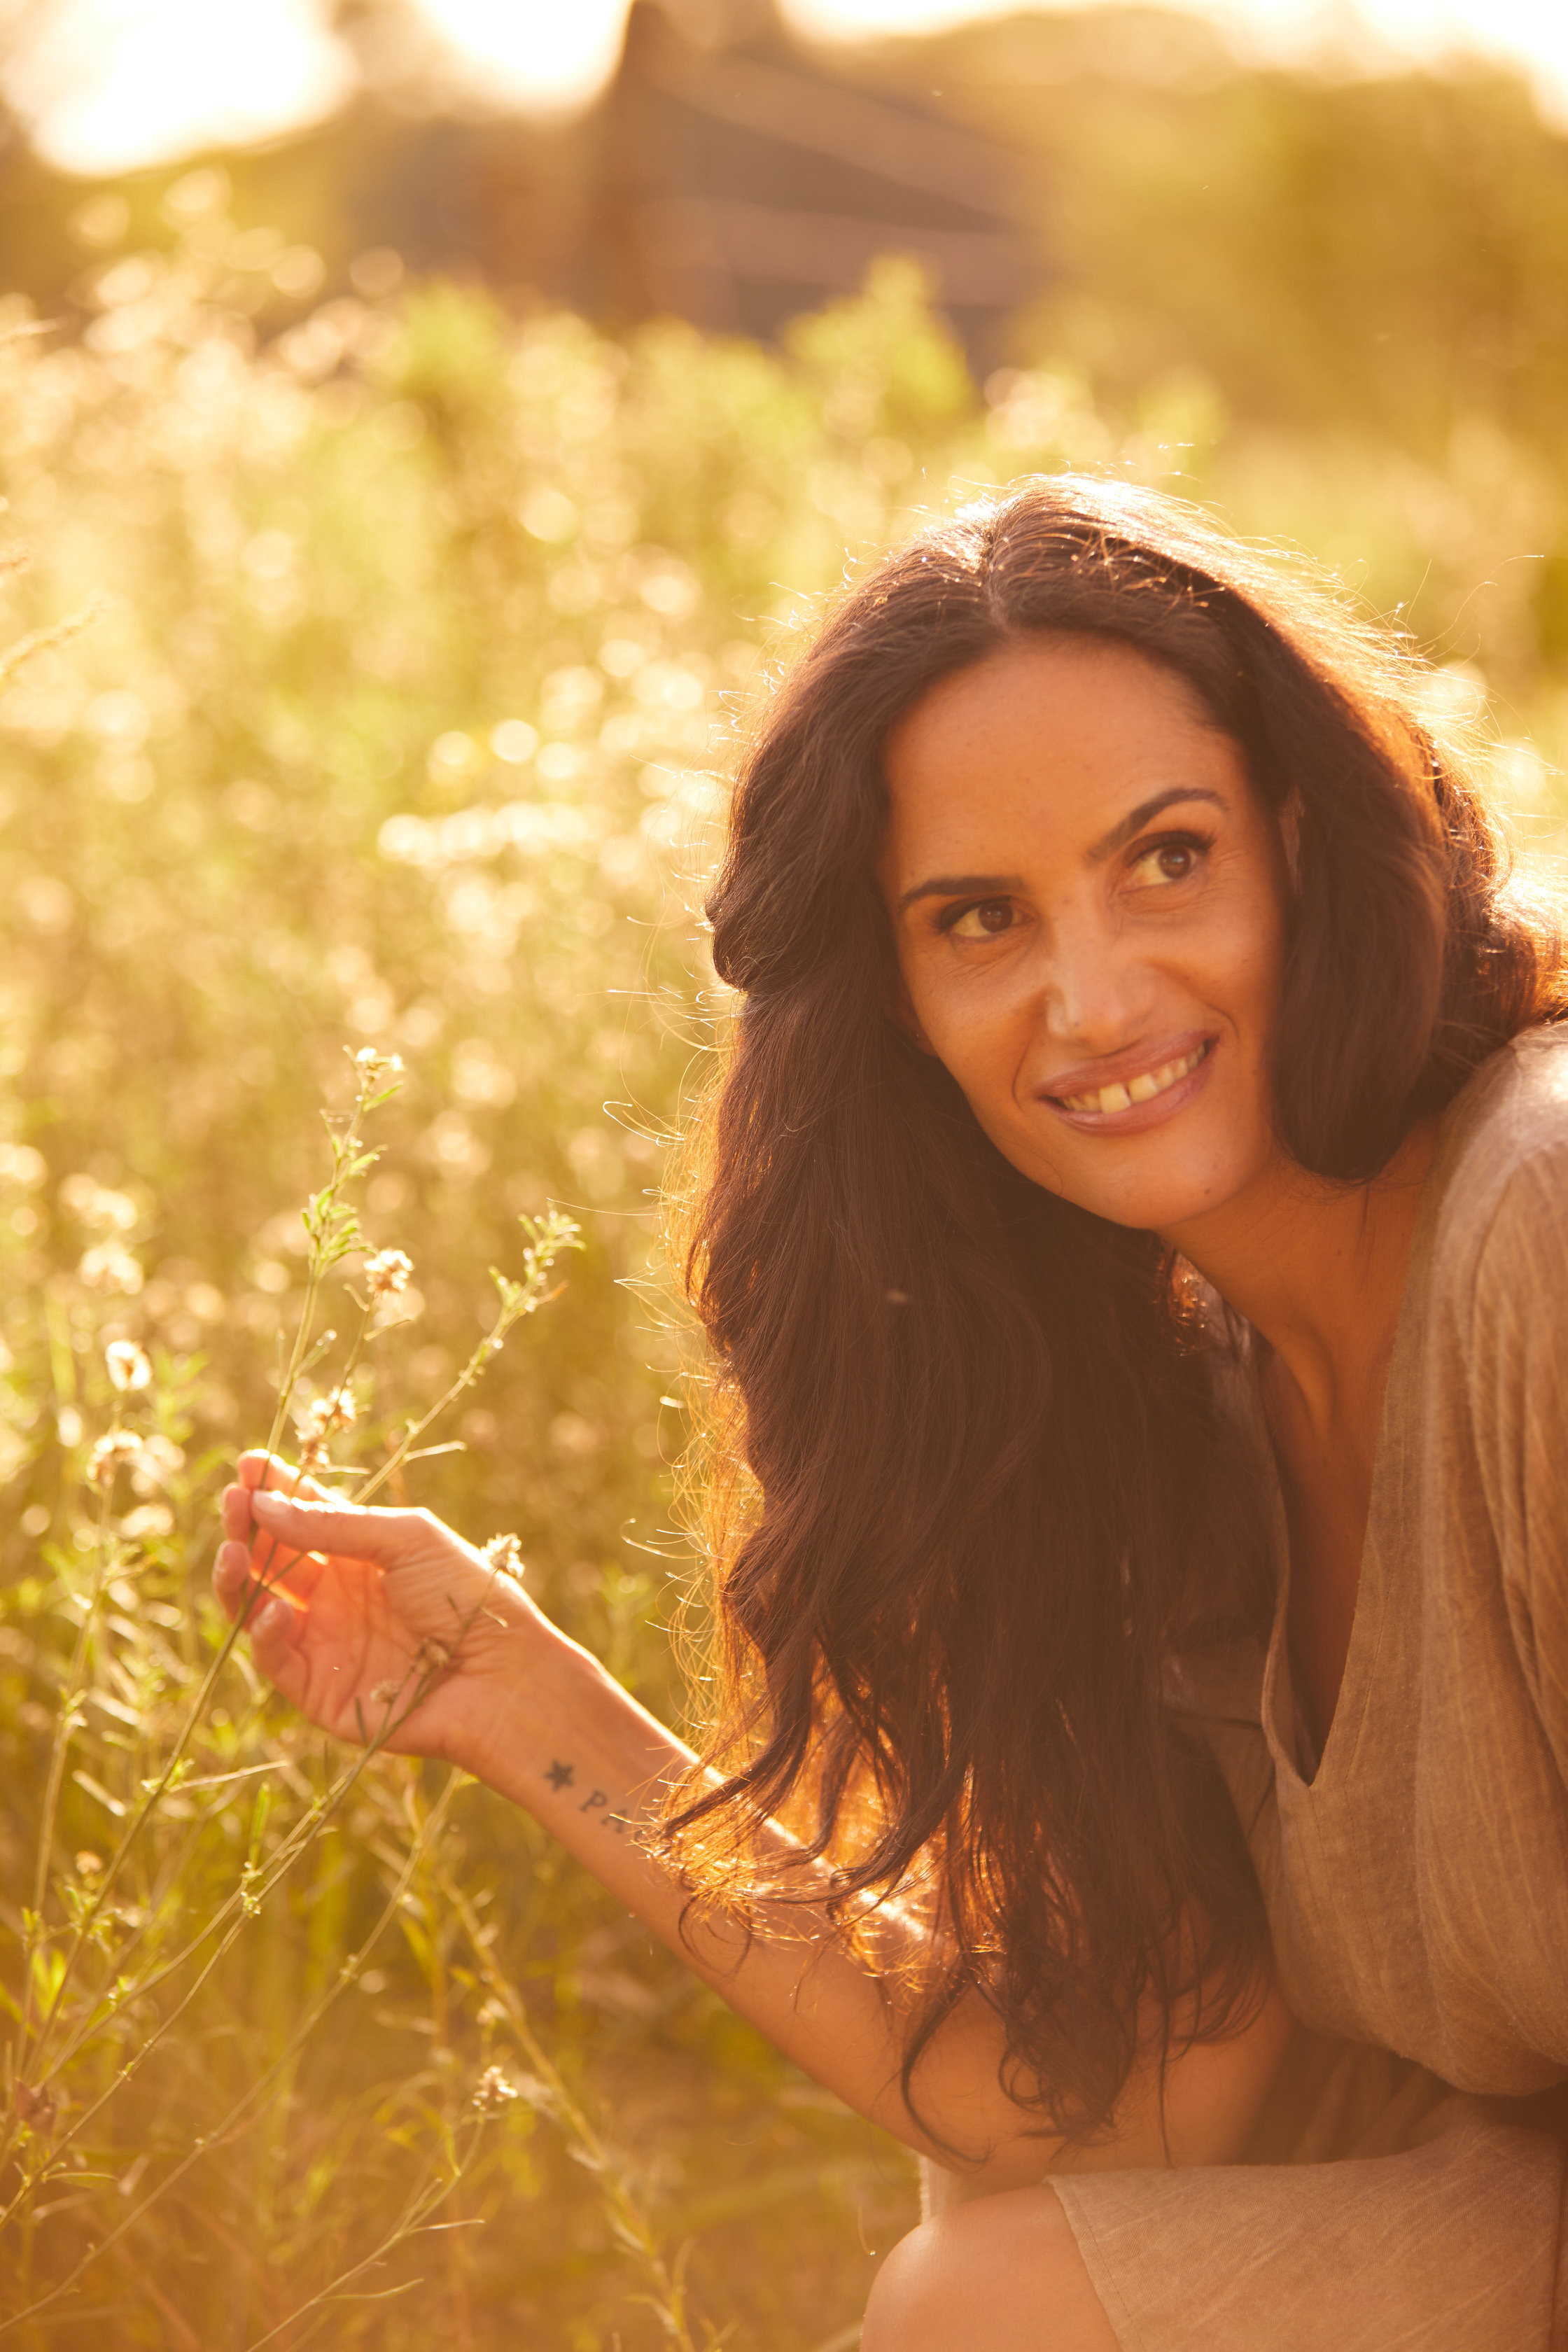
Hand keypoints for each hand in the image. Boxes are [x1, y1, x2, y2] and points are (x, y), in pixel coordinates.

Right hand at [213, 1451, 550, 1771]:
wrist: (500, 1675)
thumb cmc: (467, 1597)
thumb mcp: (407, 1540)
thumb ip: (335, 1524)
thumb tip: (263, 1503)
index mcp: (364, 1554)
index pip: (305, 1516)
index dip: (274, 1491)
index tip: (248, 1465)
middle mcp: (338, 1596)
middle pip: (273, 1558)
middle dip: (247, 1527)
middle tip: (232, 1502)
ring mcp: (326, 1642)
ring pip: (258, 1607)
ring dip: (236, 1578)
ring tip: (231, 1550)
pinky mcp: (320, 1691)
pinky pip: (277, 1659)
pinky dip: (266, 1634)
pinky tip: (277, 1610)